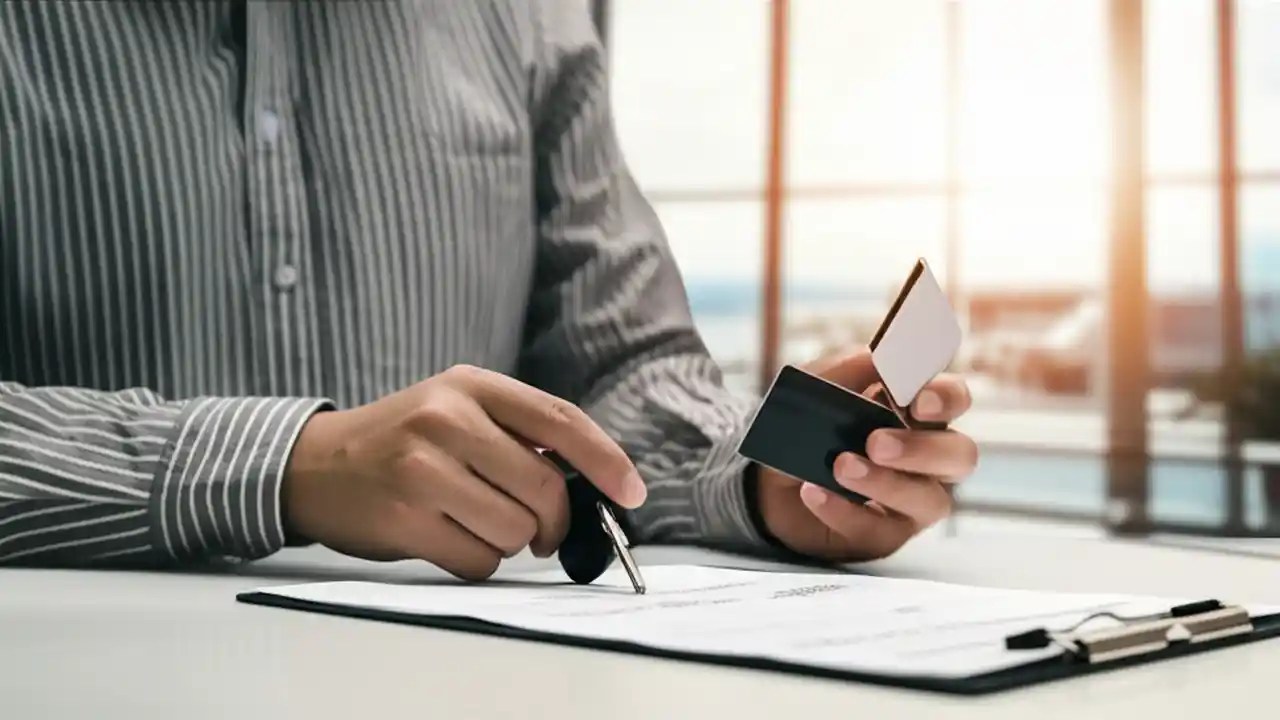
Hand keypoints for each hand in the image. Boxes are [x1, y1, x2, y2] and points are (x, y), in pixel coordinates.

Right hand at [282, 365, 644, 579]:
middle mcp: (447, 418)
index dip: (606, 461)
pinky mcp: (404, 518)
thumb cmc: (403, 443)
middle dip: (554, 522)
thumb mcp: (456, 410)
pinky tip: (449, 538)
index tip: (632, 493)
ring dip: (509, 542)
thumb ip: (518, 435)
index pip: (560, 421)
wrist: (315, 465)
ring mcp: (422, 468)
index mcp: (472, 386)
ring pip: (514, 529)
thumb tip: (594, 485)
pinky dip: (478, 561)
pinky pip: (478, 560)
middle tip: (543, 532)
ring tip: (476, 523)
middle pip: (543, 487)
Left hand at [757, 349, 976, 561]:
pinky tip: (814, 493)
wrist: (765, 478)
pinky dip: (843, 510)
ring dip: (885, 482)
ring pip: (929, 500)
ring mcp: (911, 501)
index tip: (918, 401)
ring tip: (839, 467)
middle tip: (876, 442)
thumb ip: (850, 368)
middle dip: (923, 449)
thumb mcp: (818, 386)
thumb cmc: (807, 426)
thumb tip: (878, 358)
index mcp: (918, 413)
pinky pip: (878, 530)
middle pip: (960, 456)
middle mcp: (928, 459)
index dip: (947, 398)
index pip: (955, 399)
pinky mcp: (883, 535)